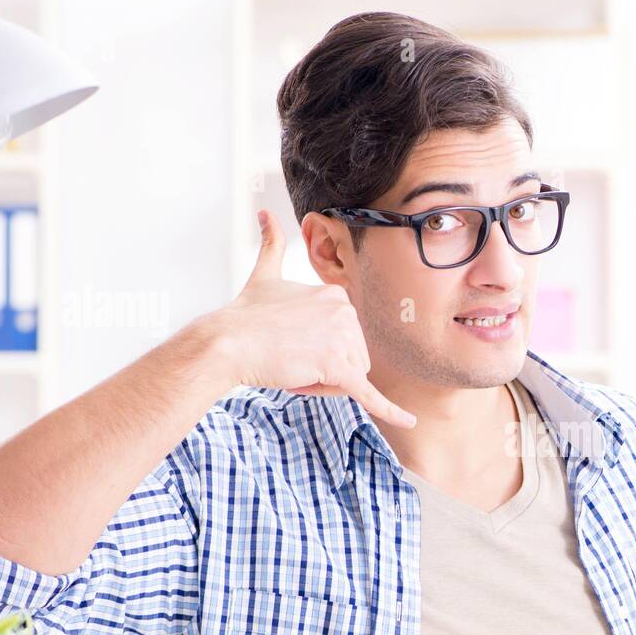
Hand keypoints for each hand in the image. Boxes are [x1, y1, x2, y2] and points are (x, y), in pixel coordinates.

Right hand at [199, 209, 415, 427]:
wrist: (227, 343)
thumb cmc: (242, 316)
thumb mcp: (263, 275)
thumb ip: (269, 243)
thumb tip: (264, 212)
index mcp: (336, 296)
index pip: (345, 341)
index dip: (318, 352)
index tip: (287, 344)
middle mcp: (346, 312)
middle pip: (353, 360)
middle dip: (324, 371)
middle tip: (288, 359)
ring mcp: (343, 338)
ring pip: (350, 380)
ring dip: (322, 384)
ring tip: (292, 368)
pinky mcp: (338, 366)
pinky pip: (368, 394)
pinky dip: (390, 411)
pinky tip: (409, 422)